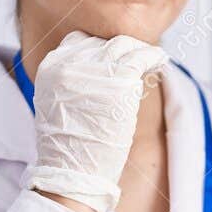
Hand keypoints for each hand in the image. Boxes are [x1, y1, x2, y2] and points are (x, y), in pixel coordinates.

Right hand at [26, 31, 167, 211]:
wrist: (73, 171)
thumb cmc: (67, 149)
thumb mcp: (54, 106)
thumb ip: (69, 83)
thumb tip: (93, 73)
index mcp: (50, 68)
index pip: (77, 40)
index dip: (96, 48)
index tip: (111, 57)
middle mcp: (70, 63)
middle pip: (101, 42)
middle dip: (119, 49)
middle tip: (135, 57)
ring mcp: (96, 70)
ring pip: (123, 45)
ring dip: (139, 50)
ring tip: (152, 57)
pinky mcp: (120, 80)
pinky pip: (141, 57)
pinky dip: (154, 56)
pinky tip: (161, 59)